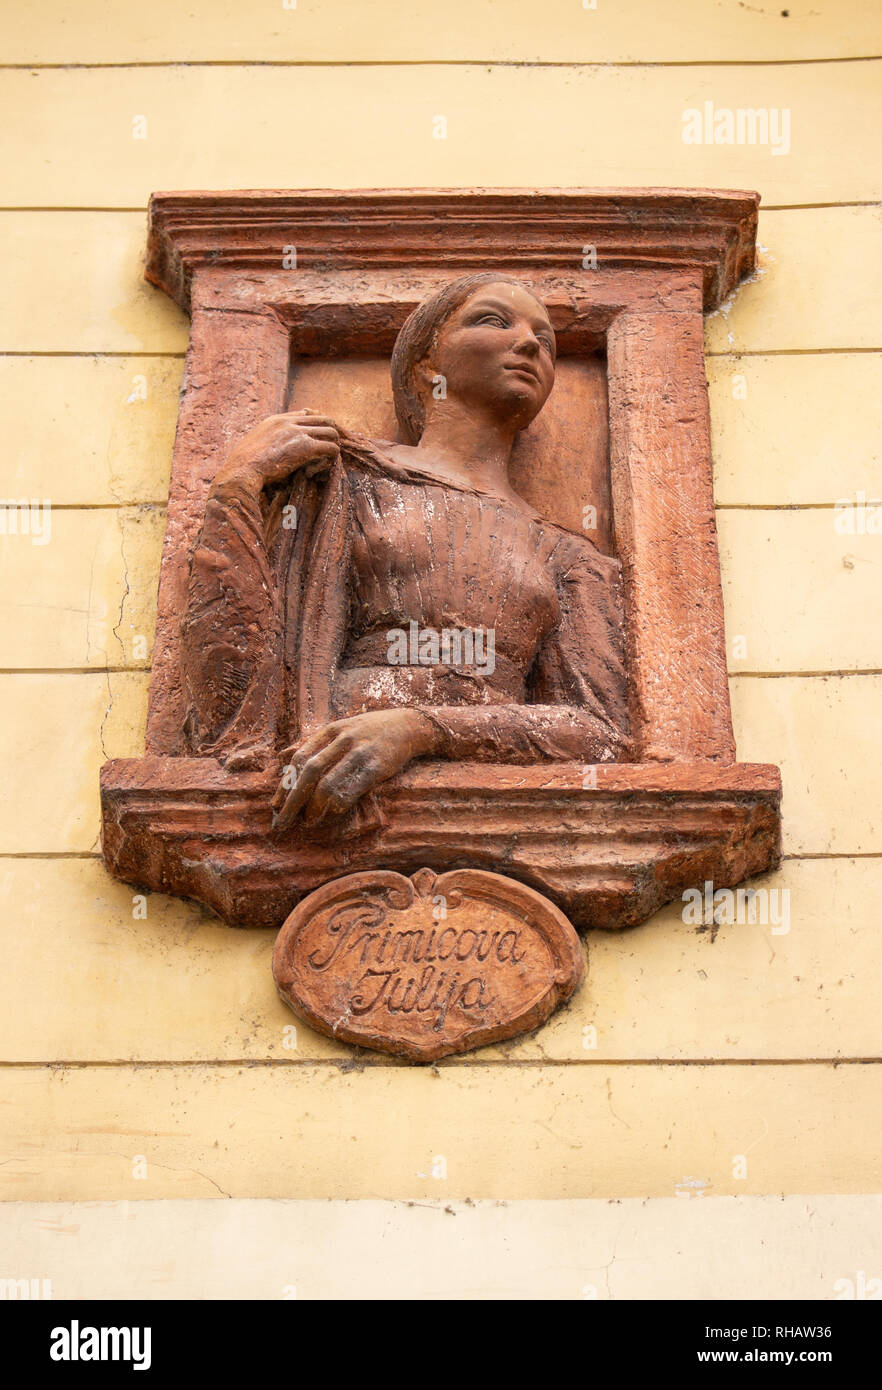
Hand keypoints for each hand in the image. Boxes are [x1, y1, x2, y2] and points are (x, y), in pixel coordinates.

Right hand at [216, 409, 340, 489]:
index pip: (305, 414)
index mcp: (276, 420)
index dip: (314, 429)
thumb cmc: (242, 467)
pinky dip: (329, 461)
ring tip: (319, 465)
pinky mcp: (307, 447)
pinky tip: (314, 472)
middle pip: (323, 419)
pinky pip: (332, 449)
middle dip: (327, 436)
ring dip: (330, 448)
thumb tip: (265, 454)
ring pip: (332, 432)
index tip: (313, 445)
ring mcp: (298, 432)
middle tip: (323, 455)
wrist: (241, 471)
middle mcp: (289, 422)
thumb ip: (263, 443)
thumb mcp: (252, 447)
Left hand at [271, 709, 438, 829]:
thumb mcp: (342, 729)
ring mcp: (360, 753)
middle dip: (293, 801)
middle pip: (309, 772)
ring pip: (328, 784)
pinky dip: (336, 806)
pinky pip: (350, 791)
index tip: (276, 805)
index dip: (285, 784)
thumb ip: (318, 744)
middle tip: (283, 822)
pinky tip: (331, 815)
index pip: (299, 758)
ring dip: (314, 808)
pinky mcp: (376, 768)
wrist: (408, 726)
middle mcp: (342, 740)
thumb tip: (286, 762)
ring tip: (308, 822)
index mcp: (330, 731)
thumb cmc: (370, 732)